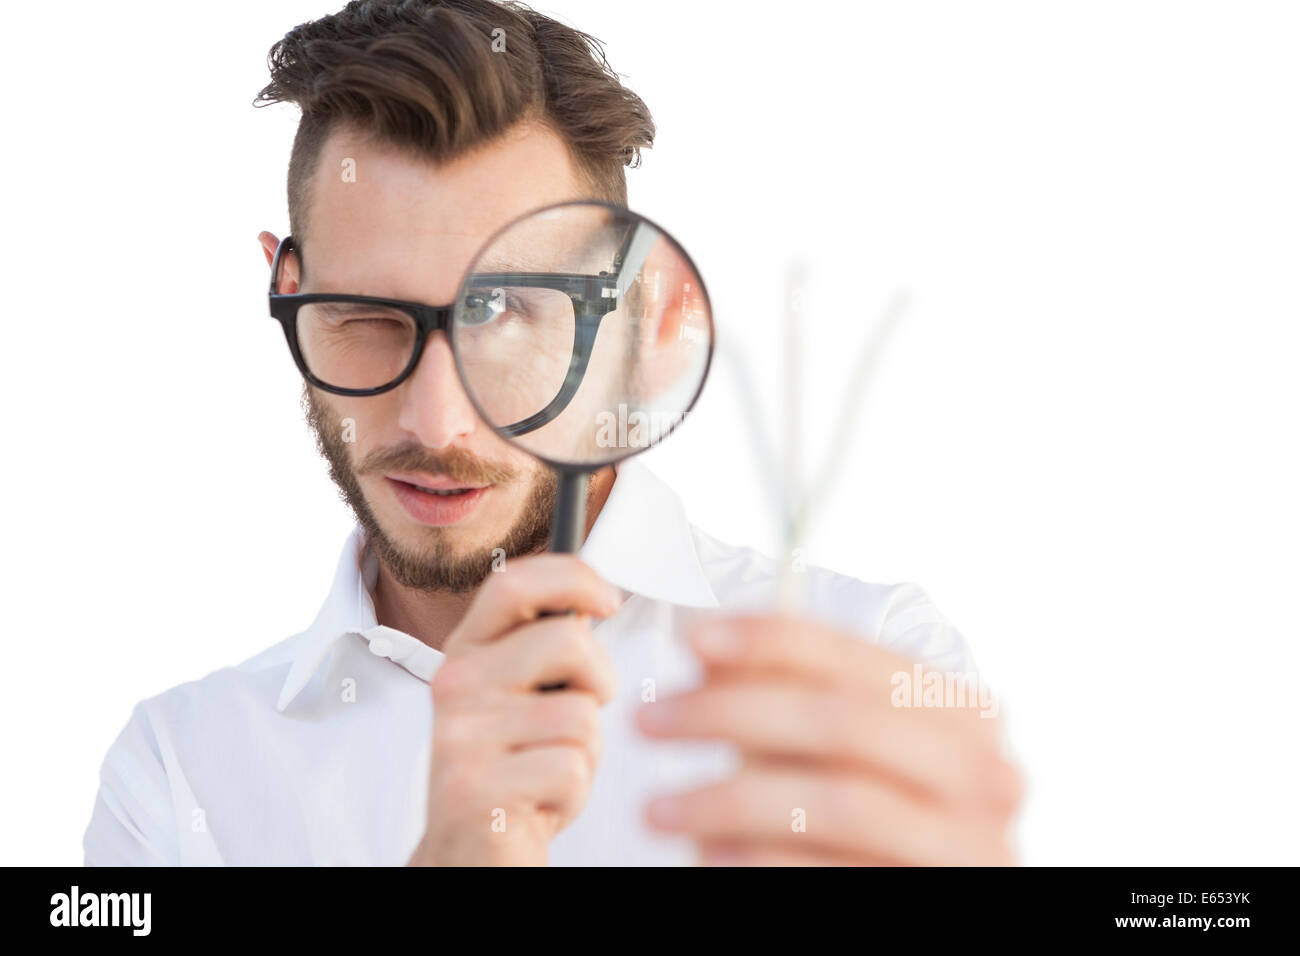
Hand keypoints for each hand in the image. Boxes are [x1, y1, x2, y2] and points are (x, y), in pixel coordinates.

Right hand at [406, 554, 620, 865]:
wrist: (471, 853)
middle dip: (600, 681)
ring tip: (551, 770)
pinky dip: (573, 794)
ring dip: (587, 752)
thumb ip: (547, 648)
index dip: (571, 578)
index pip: (512, 582)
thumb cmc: (515, 768)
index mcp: (467, 651)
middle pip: (567, 641)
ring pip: (579, 715)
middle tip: (580, 717)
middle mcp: (455, 683)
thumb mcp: (525, 696)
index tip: (608, 601)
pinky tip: (541, 803)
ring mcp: (459, 735)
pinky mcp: (473, 787)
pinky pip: (570, 769)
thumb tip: (592, 600)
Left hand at [635, 614, 1022, 865]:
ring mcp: (971, 846)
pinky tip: (705, 856)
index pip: (855, 654)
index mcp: (963, 711)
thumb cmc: (876, 817)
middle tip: (649, 722)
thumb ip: (787, 697)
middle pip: (840, 721)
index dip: (769, 638)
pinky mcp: (937, 899)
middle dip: (730, 713)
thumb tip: (706, 650)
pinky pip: (834, 874)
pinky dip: (761, 862)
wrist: (922, 886)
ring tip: (657, 807)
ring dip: (730, 798)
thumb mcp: (839, 747)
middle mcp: (984, 773)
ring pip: (838, 802)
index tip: (692, 638)